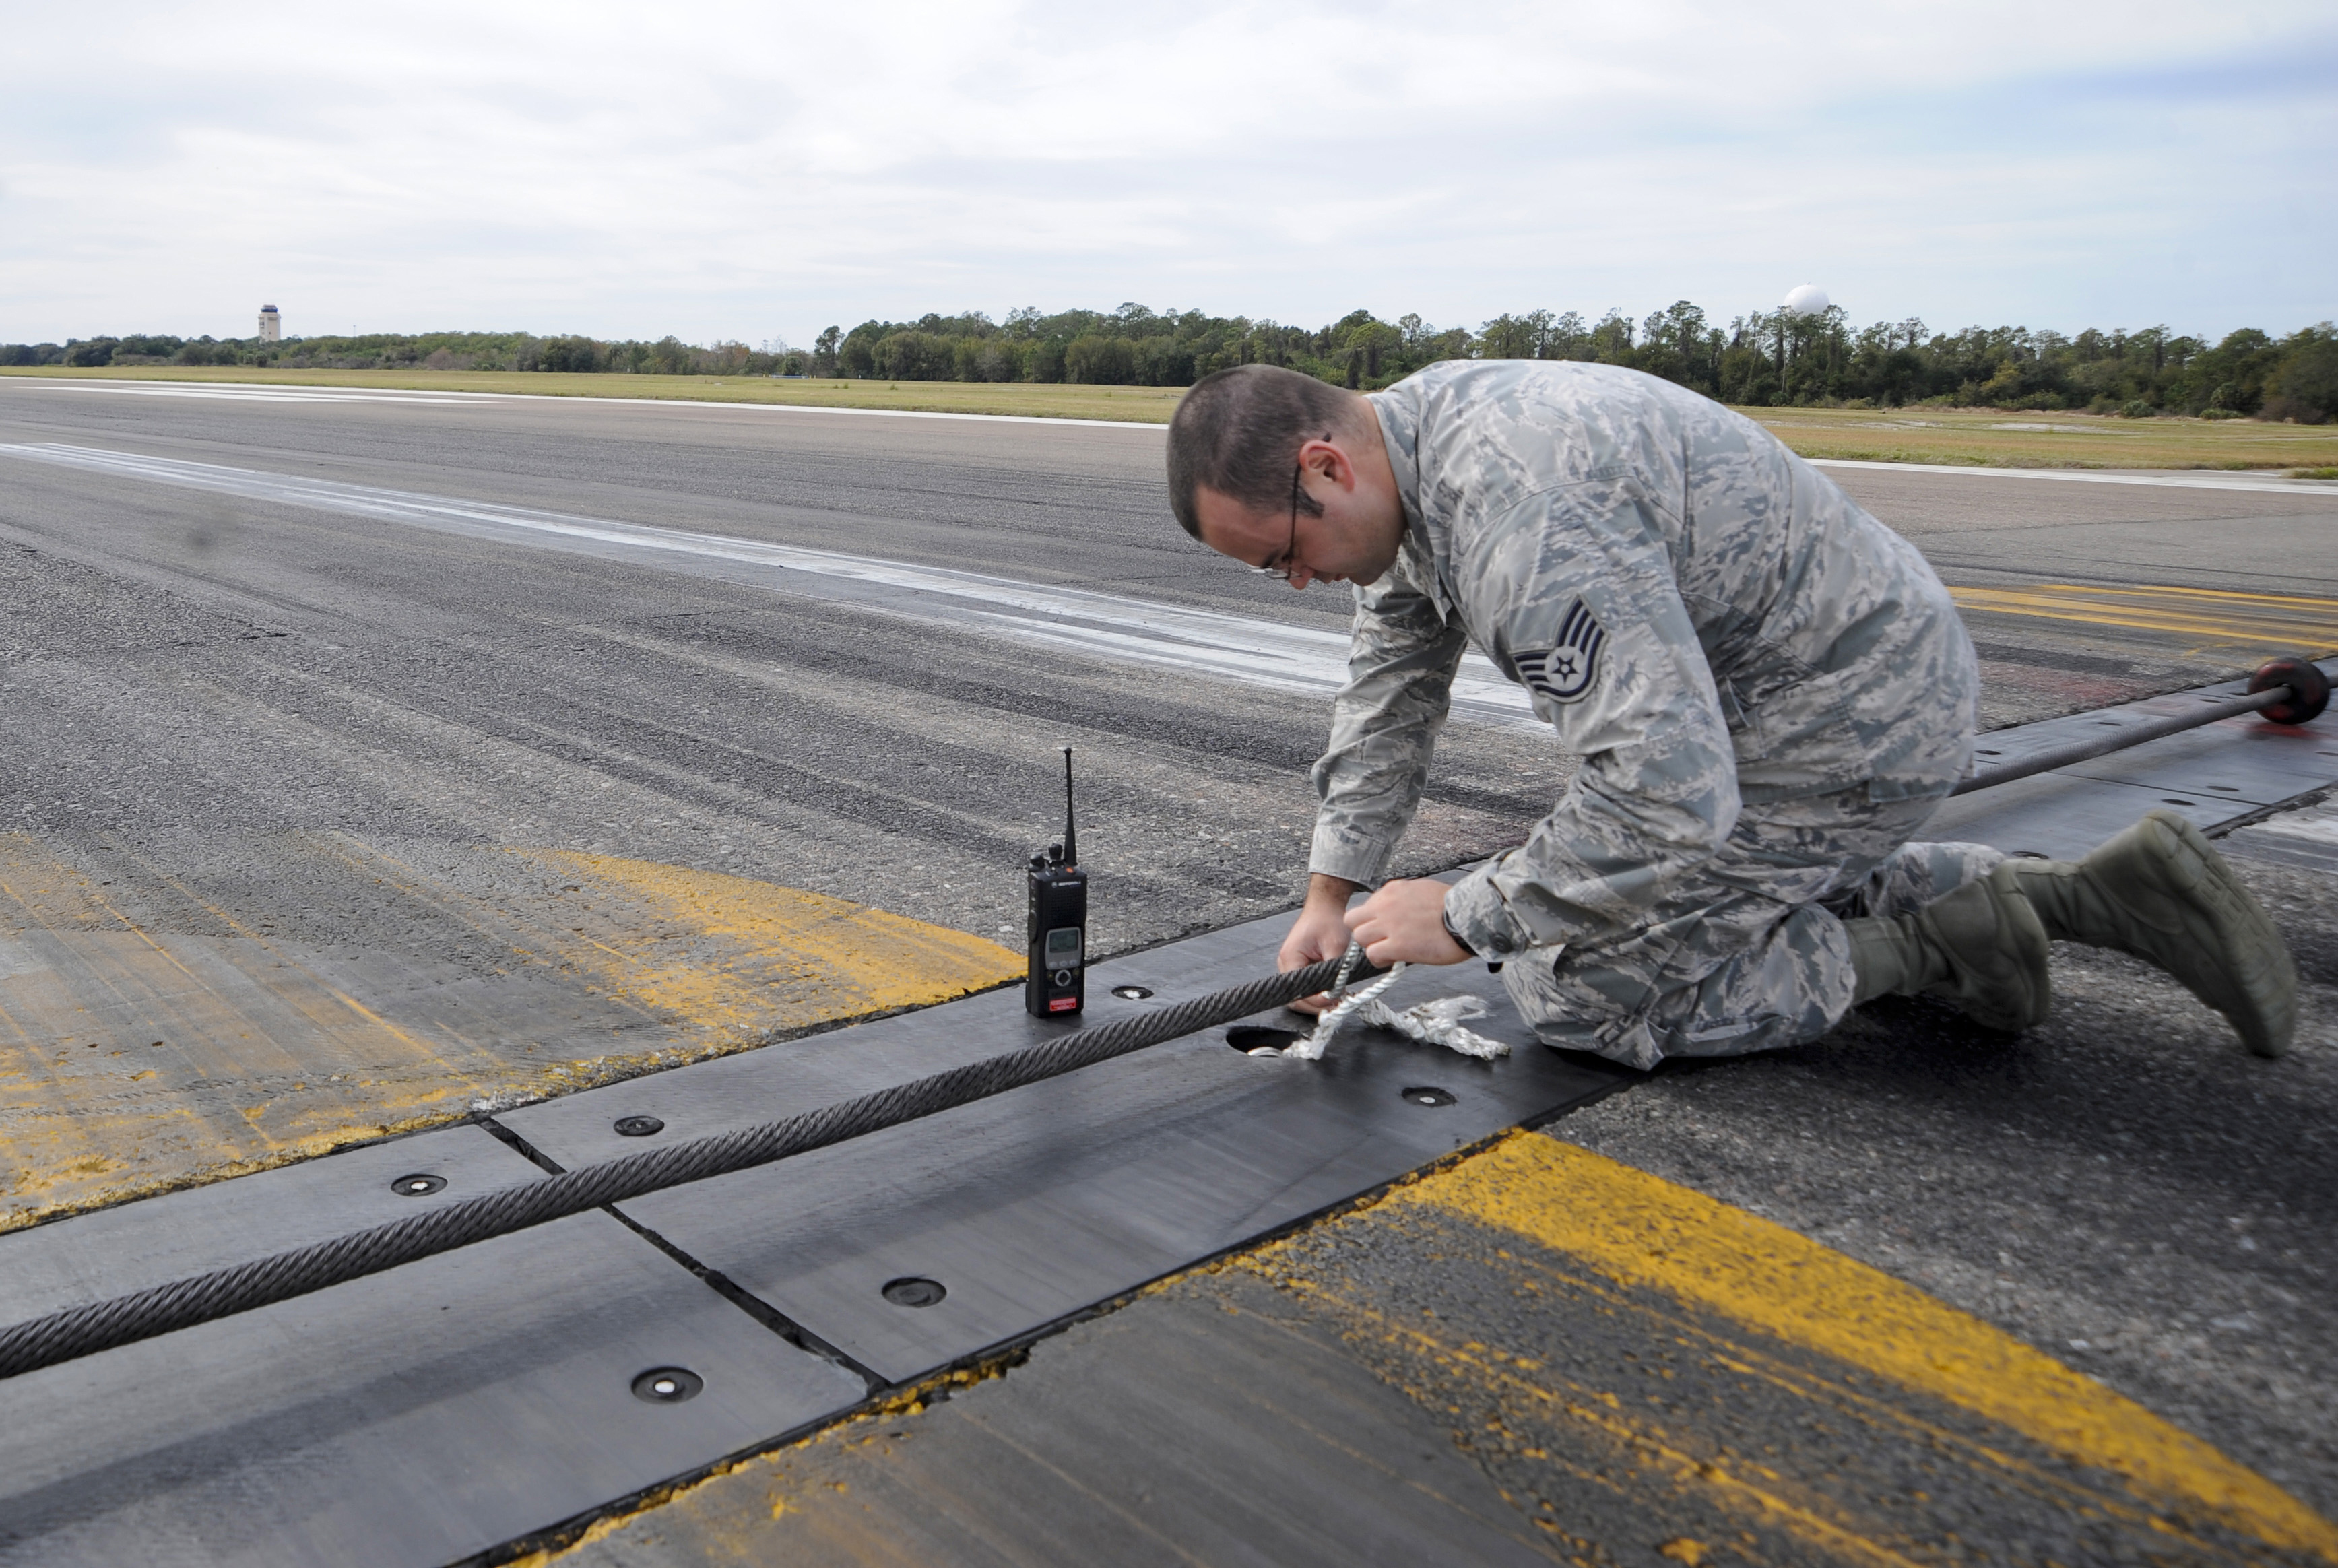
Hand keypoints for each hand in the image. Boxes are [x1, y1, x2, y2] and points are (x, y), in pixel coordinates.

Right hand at [1277, 873, 1361, 1014]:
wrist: (1325, 907)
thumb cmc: (1328, 920)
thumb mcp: (1335, 945)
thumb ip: (1334, 970)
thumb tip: (1337, 992)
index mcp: (1290, 957)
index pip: (1297, 990)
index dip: (1315, 999)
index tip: (1334, 999)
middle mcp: (1285, 964)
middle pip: (1295, 997)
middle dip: (1316, 1004)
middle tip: (1338, 1004)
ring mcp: (1291, 967)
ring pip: (1300, 995)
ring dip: (1317, 1001)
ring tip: (1337, 999)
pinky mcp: (1299, 968)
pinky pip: (1305, 987)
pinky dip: (1318, 993)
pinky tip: (1333, 992)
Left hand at [1345, 878, 1468, 967]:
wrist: (1470, 916)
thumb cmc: (1454, 906)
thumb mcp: (1422, 890)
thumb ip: (1404, 900)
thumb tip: (1399, 913)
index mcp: (1393, 889)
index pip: (1368, 905)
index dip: (1373, 920)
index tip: (1386, 928)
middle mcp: (1386, 904)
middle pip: (1353, 920)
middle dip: (1364, 931)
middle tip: (1380, 940)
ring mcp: (1389, 924)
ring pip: (1359, 937)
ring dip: (1371, 946)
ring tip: (1388, 952)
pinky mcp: (1397, 945)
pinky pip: (1372, 954)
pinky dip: (1380, 960)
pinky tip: (1393, 960)